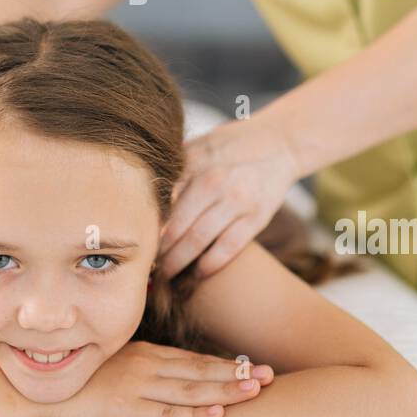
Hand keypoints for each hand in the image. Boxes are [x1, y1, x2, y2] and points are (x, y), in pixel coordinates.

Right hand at [33, 341, 273, 416]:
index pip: (191, 360)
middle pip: (199, 371)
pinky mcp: (125, 409)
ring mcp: (136, 386)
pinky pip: (165, 415)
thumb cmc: (75, 380)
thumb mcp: (112, 367)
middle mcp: (145, 365)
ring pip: (190, 390)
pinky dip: (192, 416)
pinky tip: (215, 415)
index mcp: (143, 355)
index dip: (223, 365)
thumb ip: (138, 370)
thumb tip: (163, 378)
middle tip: (269, 376)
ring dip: (224, 391)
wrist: (36, 389)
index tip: (251, 365)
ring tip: (254, 392)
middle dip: (236, 374)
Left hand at [157, 113, 298, 278]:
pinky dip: (209, 264)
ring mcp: (236, 200)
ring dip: (178, 262)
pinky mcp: (256, 217)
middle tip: (146, 264)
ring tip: (167, 273)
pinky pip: (227, 248)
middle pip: (174, 226)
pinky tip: (198, 272)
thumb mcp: (200, 145)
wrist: (280, 143)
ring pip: (197, 241)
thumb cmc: (232, 145)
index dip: (144, 225)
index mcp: (193, 162)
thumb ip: (176, 168)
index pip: (159, 201)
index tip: (135, 240)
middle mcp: (212, 181)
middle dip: (158, 250)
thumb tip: (144, 193)